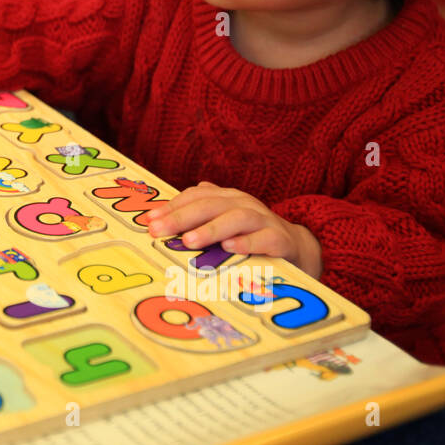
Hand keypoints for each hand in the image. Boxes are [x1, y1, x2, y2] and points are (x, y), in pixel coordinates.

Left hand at [145, 181, 322, 277]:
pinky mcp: (280, 239)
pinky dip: (247, 243)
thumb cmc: (250, 236)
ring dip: (211, 228)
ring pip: (236, 218)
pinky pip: (264, 238)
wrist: (295, 246)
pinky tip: (230, 248)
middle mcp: (243, 204)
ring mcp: (263, 220)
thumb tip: (161, 217)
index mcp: (227, 198)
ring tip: (189, 240)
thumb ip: (198, 217)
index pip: (196, 196)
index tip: (148, 220)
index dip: (172, 207)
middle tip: (158, 230)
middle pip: (211, 204)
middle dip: (182, 217)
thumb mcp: (224, 224)